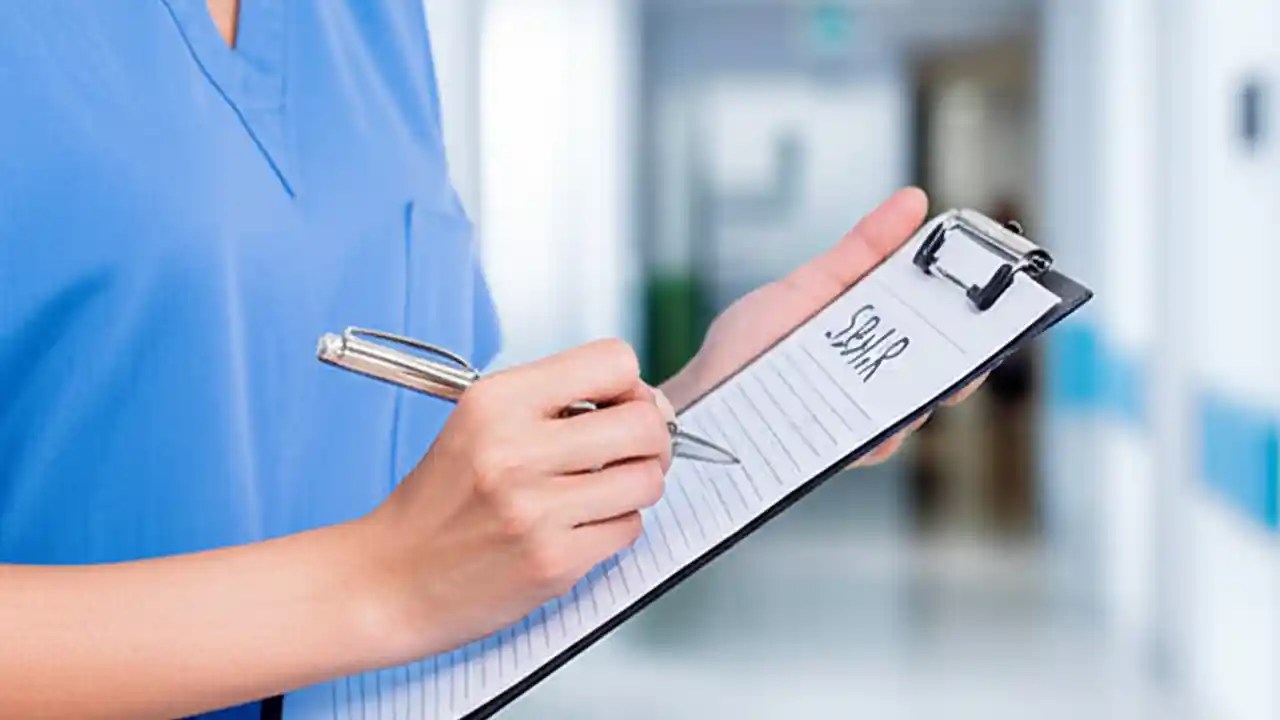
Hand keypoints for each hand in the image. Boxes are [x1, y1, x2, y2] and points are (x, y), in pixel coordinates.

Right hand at [357, 339, 670, 663]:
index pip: (613, 362)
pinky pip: (628, 529)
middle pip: (644, 424)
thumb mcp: (477, 423)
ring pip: (647, 481)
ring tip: (602, 492)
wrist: (390, 579)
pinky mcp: (553, 561)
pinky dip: (615, 528)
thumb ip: (553, 402)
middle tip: (633, 452)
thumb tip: (643, 402)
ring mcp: (536, 509)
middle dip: (652, 438)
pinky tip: (579, 528)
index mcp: (497, 401)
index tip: (619, 406)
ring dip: (636, 486)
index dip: (629, 385)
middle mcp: (516, 450)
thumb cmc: (439, 503)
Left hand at [662, 188, 983, 466]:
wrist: (699, 397)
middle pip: (932, 377)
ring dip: (921, 398)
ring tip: (927, 380)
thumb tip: (913, 202)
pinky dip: (881, 433)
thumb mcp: (809, 285)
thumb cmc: (747, 345)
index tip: (994, 311)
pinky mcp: (833, 451)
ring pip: (908, 415)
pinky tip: (881, 420)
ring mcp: (853, 420)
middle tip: (972, 354)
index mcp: (869, 340)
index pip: (932, 334)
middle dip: (959, 367)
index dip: (967, 326)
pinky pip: (871, 446)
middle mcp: (867, 383)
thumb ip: (863, 249)